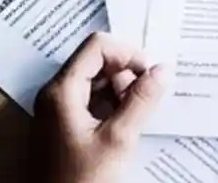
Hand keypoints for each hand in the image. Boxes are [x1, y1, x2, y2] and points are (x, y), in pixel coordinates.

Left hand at [31, 32, 165, 182]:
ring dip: (121, 91)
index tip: (148, 76)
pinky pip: (92, 99)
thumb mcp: (118, 139)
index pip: (98, 46)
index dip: (128, 54)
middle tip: (142, 100)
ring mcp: (58, 109)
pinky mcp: (65, 124)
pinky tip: (124, 125)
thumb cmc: (80, 182)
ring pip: (96, 80)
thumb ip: (142, 100)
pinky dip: (112, 105)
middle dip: (126, 74)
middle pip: (97, 60)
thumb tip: (162, 70)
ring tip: (133, 117)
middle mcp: (55, 95)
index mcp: (61, 92)